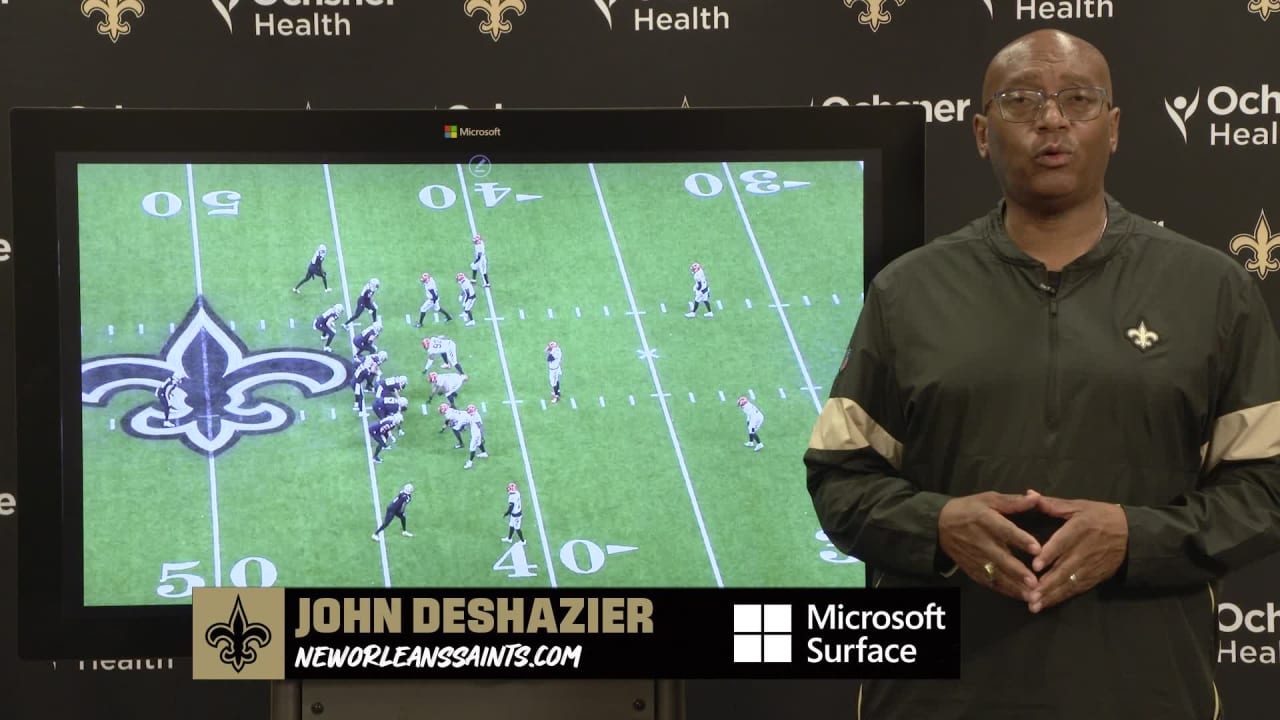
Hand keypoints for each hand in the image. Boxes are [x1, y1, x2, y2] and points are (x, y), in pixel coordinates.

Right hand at [938, 491, 1042, 601]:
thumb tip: (1036, 497)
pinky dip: (1004, 590)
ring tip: (1031, 595)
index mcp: (985, 519)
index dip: (1021, 540)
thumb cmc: (968, 509)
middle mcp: (980, 541)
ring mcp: (975, 558)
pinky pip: (989, 582)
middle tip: (1034, 582)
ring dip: (1014, 586)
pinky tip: (1019, 596)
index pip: (1005, 530)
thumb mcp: (988, 499)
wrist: (940, 525)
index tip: (1037, 549)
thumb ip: (1013, 501)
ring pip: (996, 574)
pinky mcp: (972, 569)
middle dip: (1017, 571)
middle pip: (1001, 558)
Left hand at [1025, 491, 1127, 612]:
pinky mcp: (1095, 577)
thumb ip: (1053, 504)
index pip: (1063, 542)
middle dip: (1047, 583)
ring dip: (1052, 594)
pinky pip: (1077, 589)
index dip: (1050, 554)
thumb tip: (1030, 495)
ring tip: (1035, 605)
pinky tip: (1048, 604)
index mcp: (1080, 528)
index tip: (1036, 566)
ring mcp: (1090, 566)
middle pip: (1064, 568)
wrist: (1133, 535)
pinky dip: (1062, 597)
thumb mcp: (1080, 506)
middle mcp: (1085, 550)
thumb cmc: (1101, 517)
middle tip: (1030, 594)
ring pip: (1069, 582)